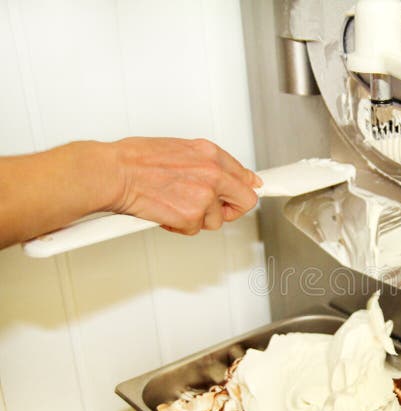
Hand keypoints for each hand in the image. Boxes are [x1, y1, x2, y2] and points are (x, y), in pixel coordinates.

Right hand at [109, 137, 261, 234]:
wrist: (113, 173)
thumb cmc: (135, 159)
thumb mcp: (179, 148)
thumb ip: (208, 162)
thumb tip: (229, 173)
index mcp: (210, 154)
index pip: (244, 176)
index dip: (244, 188)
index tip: (246, 194)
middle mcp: (212, 174)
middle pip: (245, 201)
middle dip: (230, 209)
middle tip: (212, 210)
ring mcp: (203, 196)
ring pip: (216, 220)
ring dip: (197, 218)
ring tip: (174, 205)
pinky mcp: (191, 216)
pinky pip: (195, 229)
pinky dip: (179, 226)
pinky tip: (165, 212)